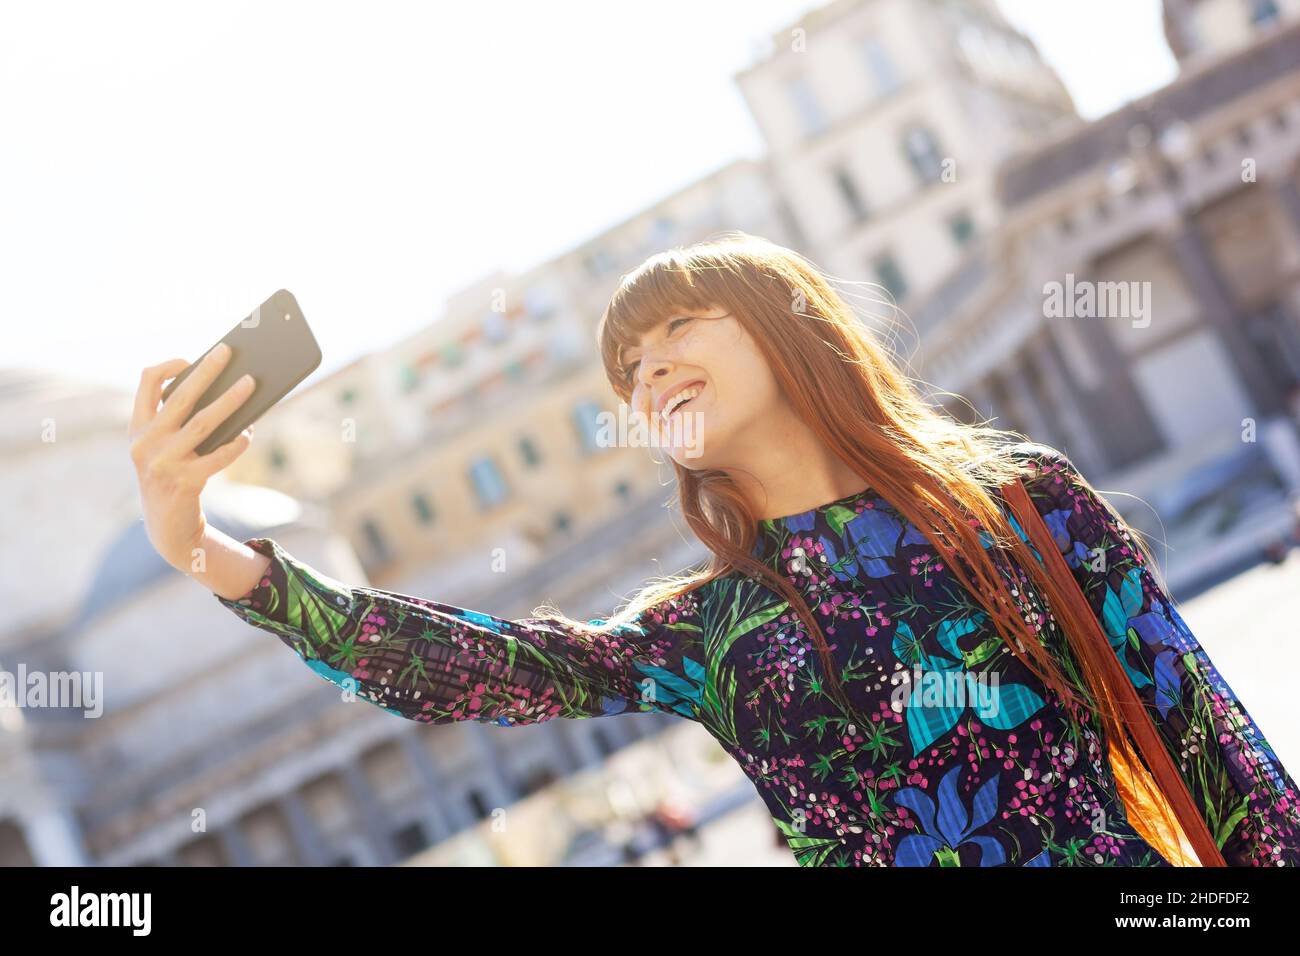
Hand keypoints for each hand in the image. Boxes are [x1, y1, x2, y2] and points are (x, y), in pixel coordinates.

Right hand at [128, 343, 257, 570]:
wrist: (166, 525)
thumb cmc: (173, 474)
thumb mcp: (166, 446)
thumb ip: (181, 421)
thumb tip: (225, 388)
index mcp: (138, 427)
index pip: (146, 383)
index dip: (169, 366)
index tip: (191, 359)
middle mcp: (145, 442)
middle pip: (181, 398)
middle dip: (207, 371)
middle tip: (228, 351)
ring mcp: (162, 463)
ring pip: (203, 423)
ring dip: (230, 401)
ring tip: (250, 384)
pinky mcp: (184, 482)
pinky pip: (217, 456)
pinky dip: (235, 443)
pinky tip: (249, 431)